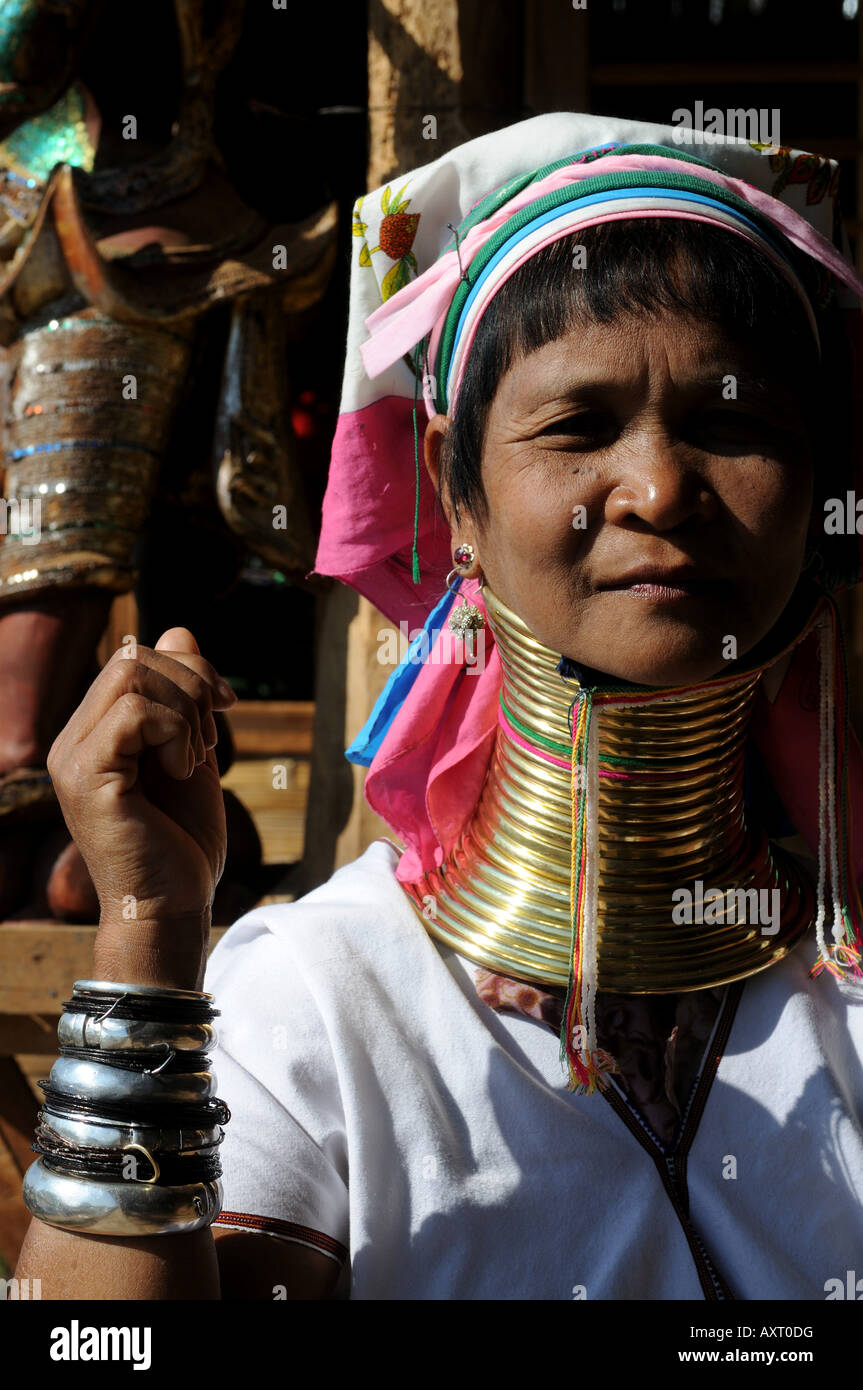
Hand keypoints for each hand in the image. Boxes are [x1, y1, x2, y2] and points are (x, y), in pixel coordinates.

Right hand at [47, 629, 236, 983]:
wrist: (173, 908)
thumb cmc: (183, 843)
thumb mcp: (192, 753)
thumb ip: (183, 698)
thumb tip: (177, 629)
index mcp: (95, 733)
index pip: (135, 657)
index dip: (191, 667)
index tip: (226, 706)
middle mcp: (73, 740)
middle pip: (132, 656)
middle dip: (193, 682)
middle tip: (213, 737)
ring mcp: (73, 758)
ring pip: (131, 672)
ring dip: (185, 710)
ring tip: (195, 758)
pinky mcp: (87, 778)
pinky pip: (135, 713)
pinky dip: (175, 732)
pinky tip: (183, 770)